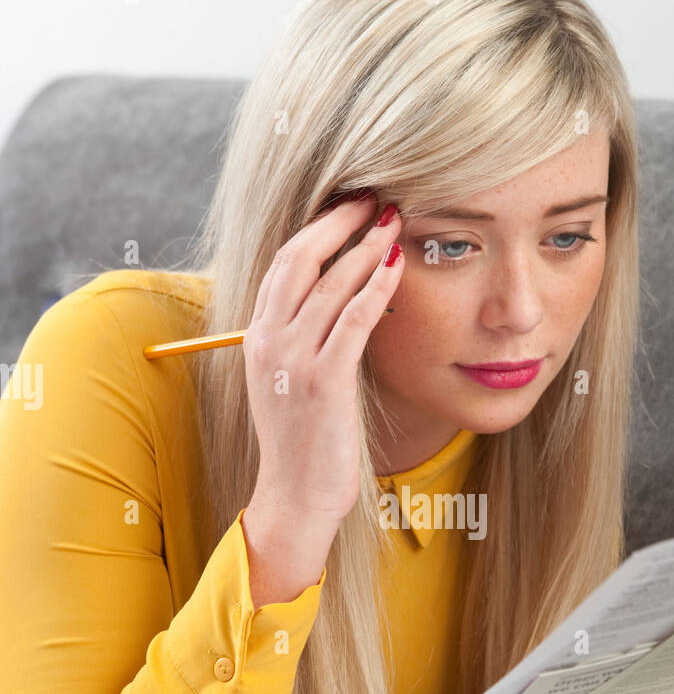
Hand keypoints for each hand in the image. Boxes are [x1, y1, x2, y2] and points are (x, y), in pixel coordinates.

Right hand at [243, 189, 403, 530]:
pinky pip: (352, 322)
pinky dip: (376, 290)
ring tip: (396, 222)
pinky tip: (396, 267)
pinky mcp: (324, 383)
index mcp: (257, 337)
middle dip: (339, 222)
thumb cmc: (303, 441)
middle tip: (374, 198)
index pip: (284, 264)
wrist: (295, 495)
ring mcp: (294, 361)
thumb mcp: (293, 380)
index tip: (350, 206)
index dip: (318, 228)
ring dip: (366, 248)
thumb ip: (304, 339)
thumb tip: (337, 298)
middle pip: (299, 259)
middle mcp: (268, 342)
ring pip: (330, 285)